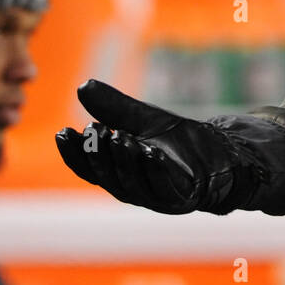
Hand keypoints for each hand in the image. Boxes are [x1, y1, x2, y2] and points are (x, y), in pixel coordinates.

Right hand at [55, 79, 248, 213]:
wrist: (222, 154)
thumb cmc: (179, 141)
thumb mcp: (143, 120)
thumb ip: (114, 108)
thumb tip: (83, 86)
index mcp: (119, 173)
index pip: (88, 167)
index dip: (74, 153)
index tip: (63, 131)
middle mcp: (134, 189)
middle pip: (108, 177)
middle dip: (99, 155)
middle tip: (94, 130)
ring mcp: (158, 197)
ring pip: (134, 184)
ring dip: (126, 162)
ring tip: (121, 137)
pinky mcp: (183, 198)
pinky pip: (167, 187)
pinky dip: (157, 171)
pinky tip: (151, 152)